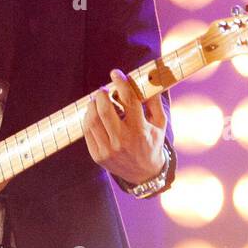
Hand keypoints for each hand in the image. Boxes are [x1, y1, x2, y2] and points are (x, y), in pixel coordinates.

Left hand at [84, 68, 166, 185]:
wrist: (144, 174)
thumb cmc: (152, 143)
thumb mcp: (160, 124)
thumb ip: (154, 101)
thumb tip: (149, 78)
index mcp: (140, 130)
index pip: (128, 100)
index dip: (120, 83)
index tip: (116, 73)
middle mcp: (123, 141)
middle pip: (105, 110)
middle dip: (101, 94)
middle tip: (103, 90)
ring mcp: (108, 150)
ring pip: (92, 121)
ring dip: (92, 106)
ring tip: (96, 101)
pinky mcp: (98, 156)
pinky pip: (87, 132)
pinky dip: (88, 119)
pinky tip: (93, 114)